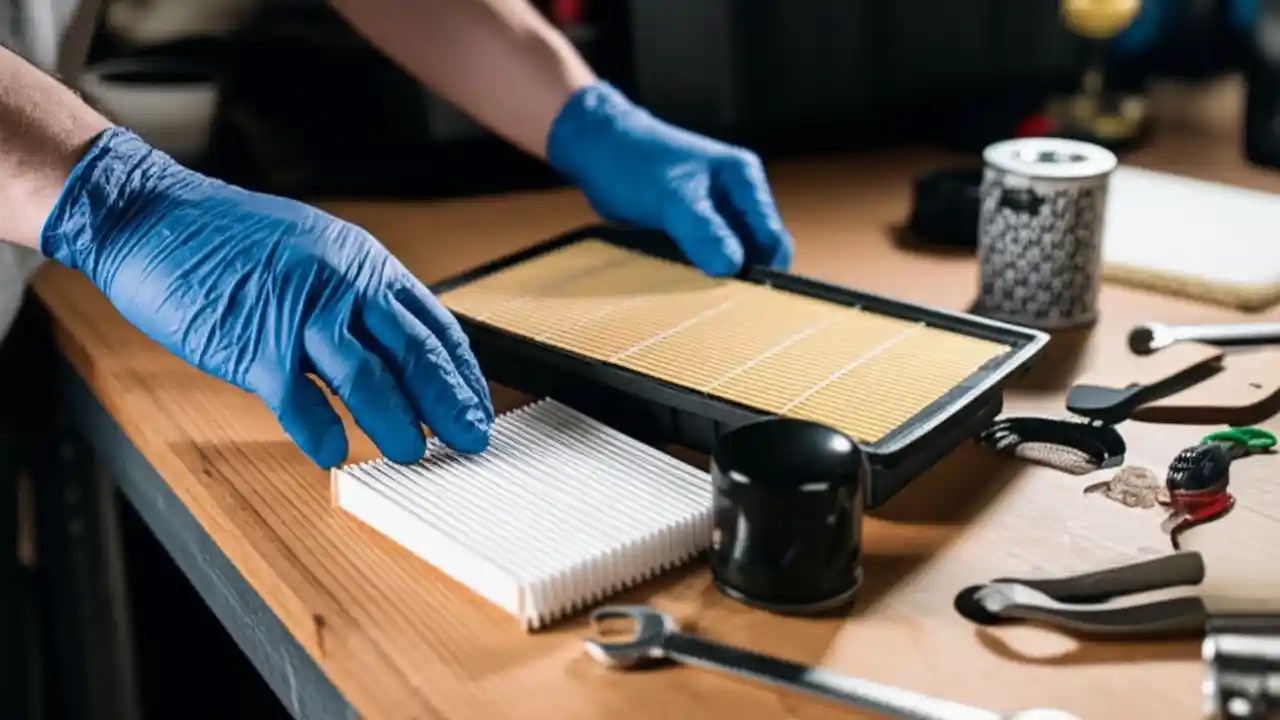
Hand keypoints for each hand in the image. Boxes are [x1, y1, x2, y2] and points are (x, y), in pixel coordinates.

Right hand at [41, 128, 492, 467]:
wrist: (152, 216)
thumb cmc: (231, 239)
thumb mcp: (318, 250)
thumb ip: (359, 296)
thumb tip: (398, 345)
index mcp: (364, 264)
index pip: (433, 325)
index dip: (462, 373)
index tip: (479, 406)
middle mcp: (342, 285)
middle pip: (413, 353)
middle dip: (449, 403)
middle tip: (470, 439)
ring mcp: (299, 313)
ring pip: (367, 378)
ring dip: (395, 422)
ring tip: (413, 454)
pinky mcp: (252, 343)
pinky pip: (296, 398)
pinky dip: (318, 431)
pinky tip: (335, 455)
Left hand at [546, 81, 792, 276]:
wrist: (595, 149)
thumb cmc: (633, 164)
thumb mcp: (671, 199)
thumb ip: (704, 231)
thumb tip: (732, 267)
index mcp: (744, 181)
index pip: (773, 240)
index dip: (762, 270)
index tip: (738, 296)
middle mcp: (736, 196)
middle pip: (756, 252)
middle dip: (739, 276)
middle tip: (711, 299)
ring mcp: (715, 211)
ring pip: (731, 256)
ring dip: (716, 275)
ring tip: (692, 289)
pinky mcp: (693, 225)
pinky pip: (706, 255)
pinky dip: (697, 270)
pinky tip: (678, 279)